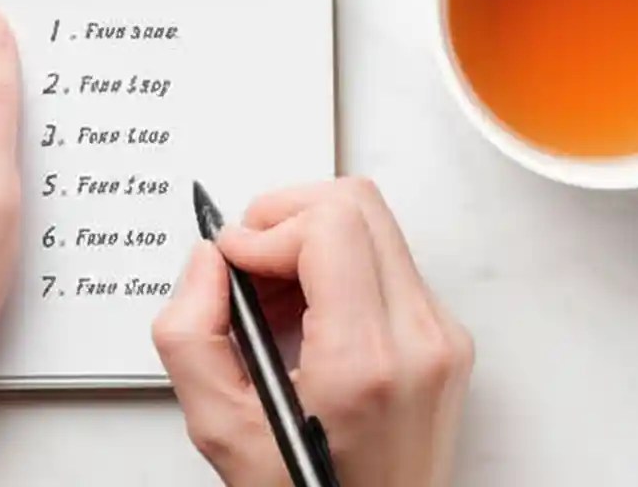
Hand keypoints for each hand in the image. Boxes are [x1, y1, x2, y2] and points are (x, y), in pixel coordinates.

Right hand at [154, 178, 474, 486]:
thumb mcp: (223, 431)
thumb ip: (193, 336)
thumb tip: (208, 264)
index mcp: (367, 363)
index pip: (330, 226)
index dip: (266, 228)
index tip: (231, 260)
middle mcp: (420, 339)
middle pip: (359, 205)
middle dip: (287, 217)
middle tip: (246, 262)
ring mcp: (441, 336)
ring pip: (375, 226)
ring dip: (309, 240)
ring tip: (268, 296)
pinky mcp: (445, 337)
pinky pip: (389, 262)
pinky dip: (337, 267)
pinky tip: (302, 314)